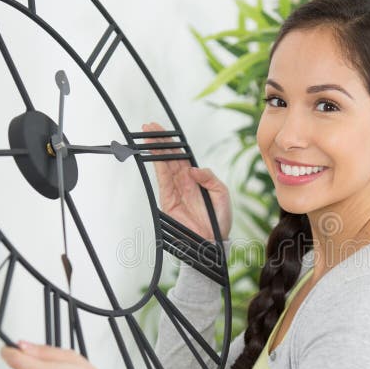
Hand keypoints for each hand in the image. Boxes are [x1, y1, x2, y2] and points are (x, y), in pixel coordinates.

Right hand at [143, 121, 231, 241]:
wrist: (213, 241)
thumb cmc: (220, 219)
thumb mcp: (222, 194)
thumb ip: (210, 178)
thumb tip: (194, 169)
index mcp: (196, 178)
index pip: (182, 156)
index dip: (173, 143)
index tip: (164, 130)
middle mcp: (183, 182)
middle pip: (169, 157)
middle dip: (159, 141)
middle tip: (149, 126)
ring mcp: (175, 190)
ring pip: (163, 165)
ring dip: (155, 150)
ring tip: (147, 136)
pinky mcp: (167, 200)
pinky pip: (162, 180)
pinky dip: (157, 166)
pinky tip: (153, 154)